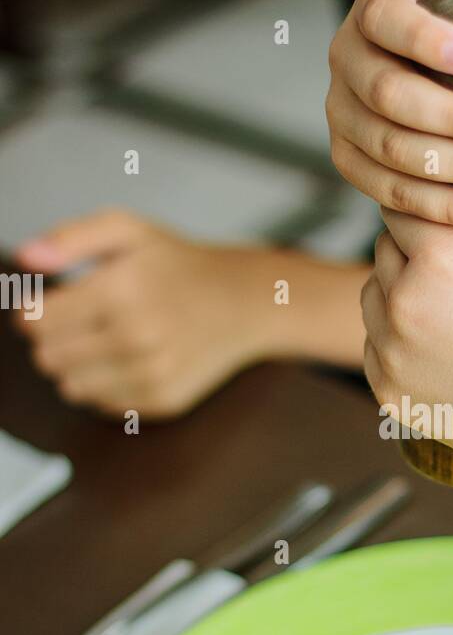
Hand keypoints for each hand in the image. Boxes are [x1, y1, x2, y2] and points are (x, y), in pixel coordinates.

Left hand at [14, 210, 368, 417]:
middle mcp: (136, 338)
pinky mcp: (162, 401)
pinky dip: (106, 384)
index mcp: (120, 291)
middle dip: (52, 339)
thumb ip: (71, 237)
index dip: (31, 312)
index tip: (46, 304)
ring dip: (75, 365)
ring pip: (70, 386)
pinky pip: (103, 404)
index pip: (36, 322)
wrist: (244, 302)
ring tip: (102, 340)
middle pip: (48, 358)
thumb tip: (26, 256)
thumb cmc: (181, 265)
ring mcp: (152, 375)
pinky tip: (129, 359)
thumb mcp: (128, 230)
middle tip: (79, 321)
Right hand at [326, 0, 452, 231]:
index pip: (388, 19)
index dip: (427, 40)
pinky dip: (442, 207)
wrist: (441, 86)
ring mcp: (342, 117)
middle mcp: (348, 60)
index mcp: (379, 8)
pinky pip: (390, 194)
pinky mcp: (350, 164)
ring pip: (392, 151)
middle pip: (391, 95)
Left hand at [362, 198, 452, 517]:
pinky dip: (398, 340)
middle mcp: (405, 307)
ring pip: (374, 298)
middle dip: (418, 247)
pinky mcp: (394, 397)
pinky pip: (376, 349)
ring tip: (448, 297)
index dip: (436, 206)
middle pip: (385, 250)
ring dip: (401, 291)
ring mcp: (393, 358)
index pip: (408, 206)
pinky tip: (438, 339)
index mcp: (441, 259)